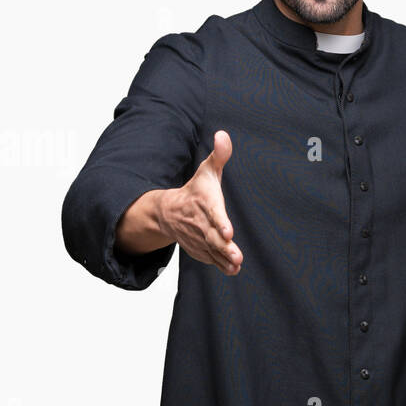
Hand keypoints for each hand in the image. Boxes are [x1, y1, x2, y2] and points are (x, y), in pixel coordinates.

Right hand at [158, 130, 240, 274]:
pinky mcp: (200, 248)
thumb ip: (219, 155)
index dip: (220, 223)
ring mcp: (199, 237)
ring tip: (236, 264)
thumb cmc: (195, 190)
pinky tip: (232, 269)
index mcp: (204, 203)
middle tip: (236, 255)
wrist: (169, 212)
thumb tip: (223, 135)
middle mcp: (200, 223)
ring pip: (212, 250)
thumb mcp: (206, 171)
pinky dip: (220, 265)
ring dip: (224, 259)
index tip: (229, 232)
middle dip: (224, 247)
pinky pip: (210, 258)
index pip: (213, 213)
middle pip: (213, 236)